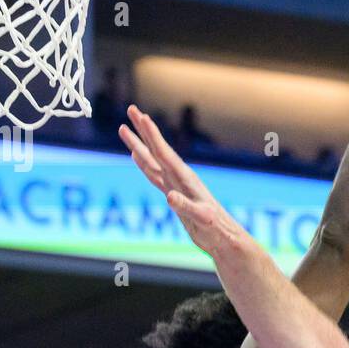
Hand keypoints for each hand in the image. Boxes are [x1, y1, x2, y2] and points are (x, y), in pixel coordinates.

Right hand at [118, 105, 227, 253]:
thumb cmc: (217, 230)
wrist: (224, 239)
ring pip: (152, 160)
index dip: (153, 136)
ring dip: (138, 144)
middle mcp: (179, 178)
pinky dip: (143, 163)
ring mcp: (175, 185)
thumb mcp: (202, 220)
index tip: (142, 116)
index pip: (165, 153)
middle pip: (157, 149)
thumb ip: (187, 208)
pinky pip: (154, 174)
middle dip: (143, 130)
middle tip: (131, 109)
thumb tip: (170, 196)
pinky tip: (135, 155)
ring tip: (124, 128)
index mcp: (185, 180)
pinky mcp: (174, 194)